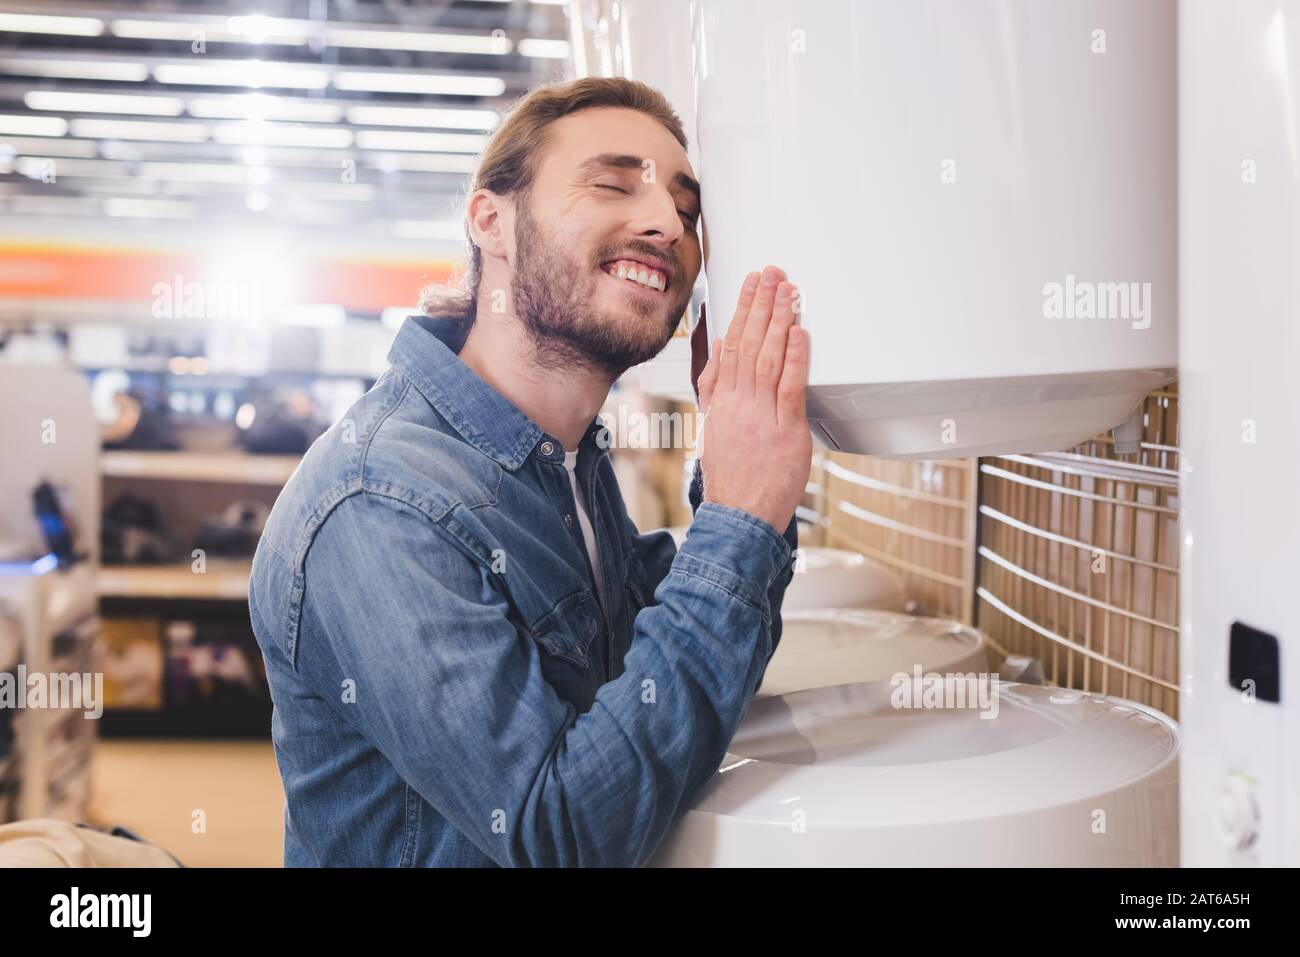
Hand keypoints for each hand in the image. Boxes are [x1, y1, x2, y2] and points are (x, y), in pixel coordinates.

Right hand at [693, 266, 811, 533]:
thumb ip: (716, 386)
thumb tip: (722, 348)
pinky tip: (798, 333)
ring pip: (768, 358)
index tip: (752, 284)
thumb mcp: (714, 425)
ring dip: (779, 321)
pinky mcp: (785, 431)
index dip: (743, 310)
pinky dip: (794, 357)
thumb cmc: (733, 476)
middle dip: (762, 304)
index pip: (732, 344)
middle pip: (749, 344)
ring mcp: (760, 416)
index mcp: (722, 400)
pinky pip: (789, 387)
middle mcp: (738, 403)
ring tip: (789, 292)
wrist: (739, 514)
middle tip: (772, 273)